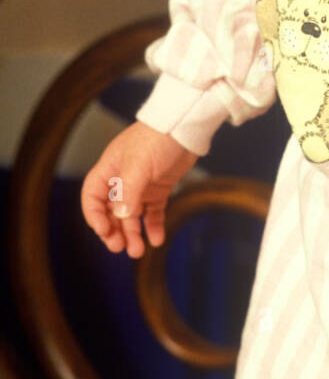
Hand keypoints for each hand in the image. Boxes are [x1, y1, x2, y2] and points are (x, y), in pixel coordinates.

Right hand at [81, 121, 198, 258]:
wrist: (186, 126)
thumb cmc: (158, 137)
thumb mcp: (140, 164)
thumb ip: (129, 192)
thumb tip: (120, 217)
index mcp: (110, 170)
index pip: (92, 197)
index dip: (94, 216)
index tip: (105, 231)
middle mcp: (122, 179)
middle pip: (110, 212)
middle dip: (114, 231)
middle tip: (120, 248)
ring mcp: (141, 185)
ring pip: (131, 216)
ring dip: (133, 234)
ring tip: (138, 251)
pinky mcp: (159, 189)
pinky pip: (153, 212)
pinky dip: (153, 226)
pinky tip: (157, 240)